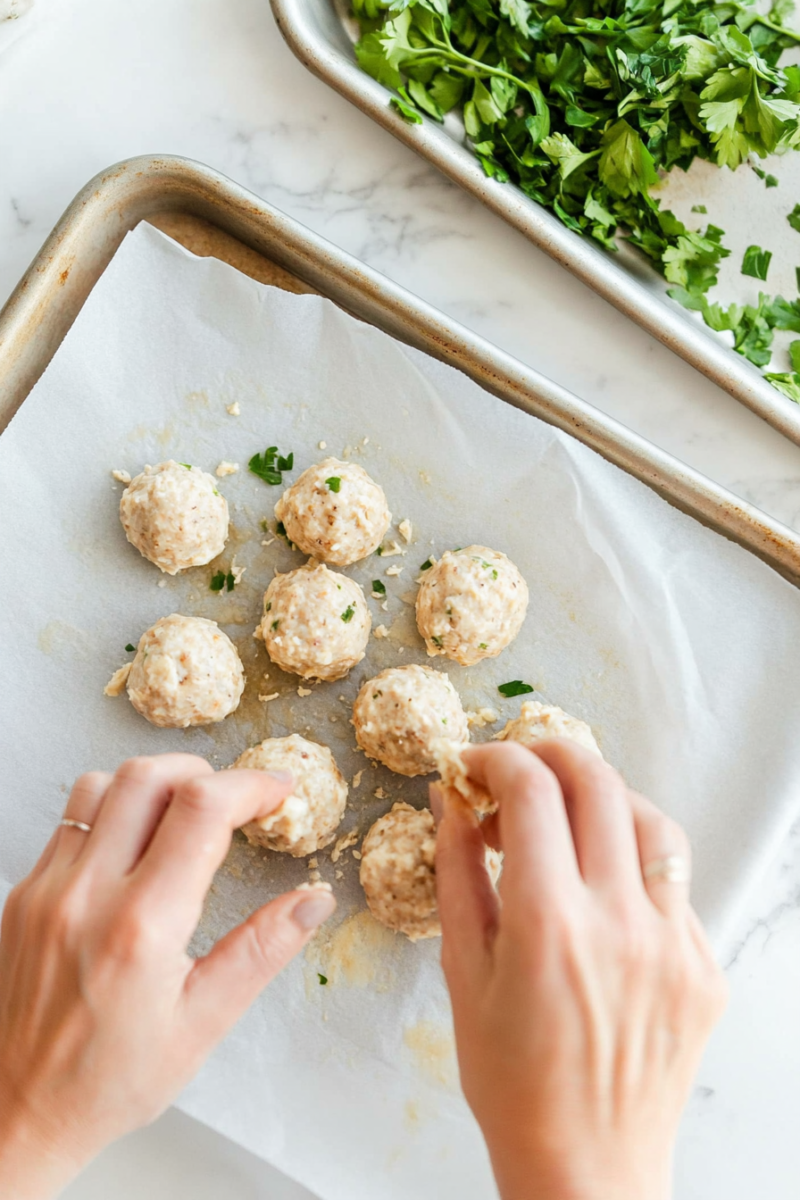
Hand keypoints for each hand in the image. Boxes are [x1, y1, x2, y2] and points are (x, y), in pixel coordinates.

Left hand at [0, 754, 335, 1199]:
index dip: (250, 786)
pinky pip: (70, 819)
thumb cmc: (110, 1080)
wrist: (17, 1112)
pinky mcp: (24, 893)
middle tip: (234, 800)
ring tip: (185, 814)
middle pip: (148, 776)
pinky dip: (112, 811)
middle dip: (204, 773)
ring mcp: (47, 889)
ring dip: (153, 783)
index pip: (201, 811)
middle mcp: (86, 894)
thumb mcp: (203, 1023)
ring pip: (101, 785)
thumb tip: (313, 900)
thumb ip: (262, 950)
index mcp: (141, 927)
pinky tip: (136, 847)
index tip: (276, 793)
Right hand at [433, 740, 726, 1199]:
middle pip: (599, 782)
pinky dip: (634, 862)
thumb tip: (451, 801)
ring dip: (604, 798)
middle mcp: (621, 923)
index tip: (475, 767)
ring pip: (651, 819)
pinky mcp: (703, 966)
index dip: (496, 759)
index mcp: (549, 925)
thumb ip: (457, 874)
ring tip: (567, 817)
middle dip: (550, 753)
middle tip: (519, 766)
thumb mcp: (462, 974)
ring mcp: (674, 944)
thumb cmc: (510, 1082)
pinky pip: (675, 883)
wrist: (587, 1169)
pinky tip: (602, 888)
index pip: (532, 789)